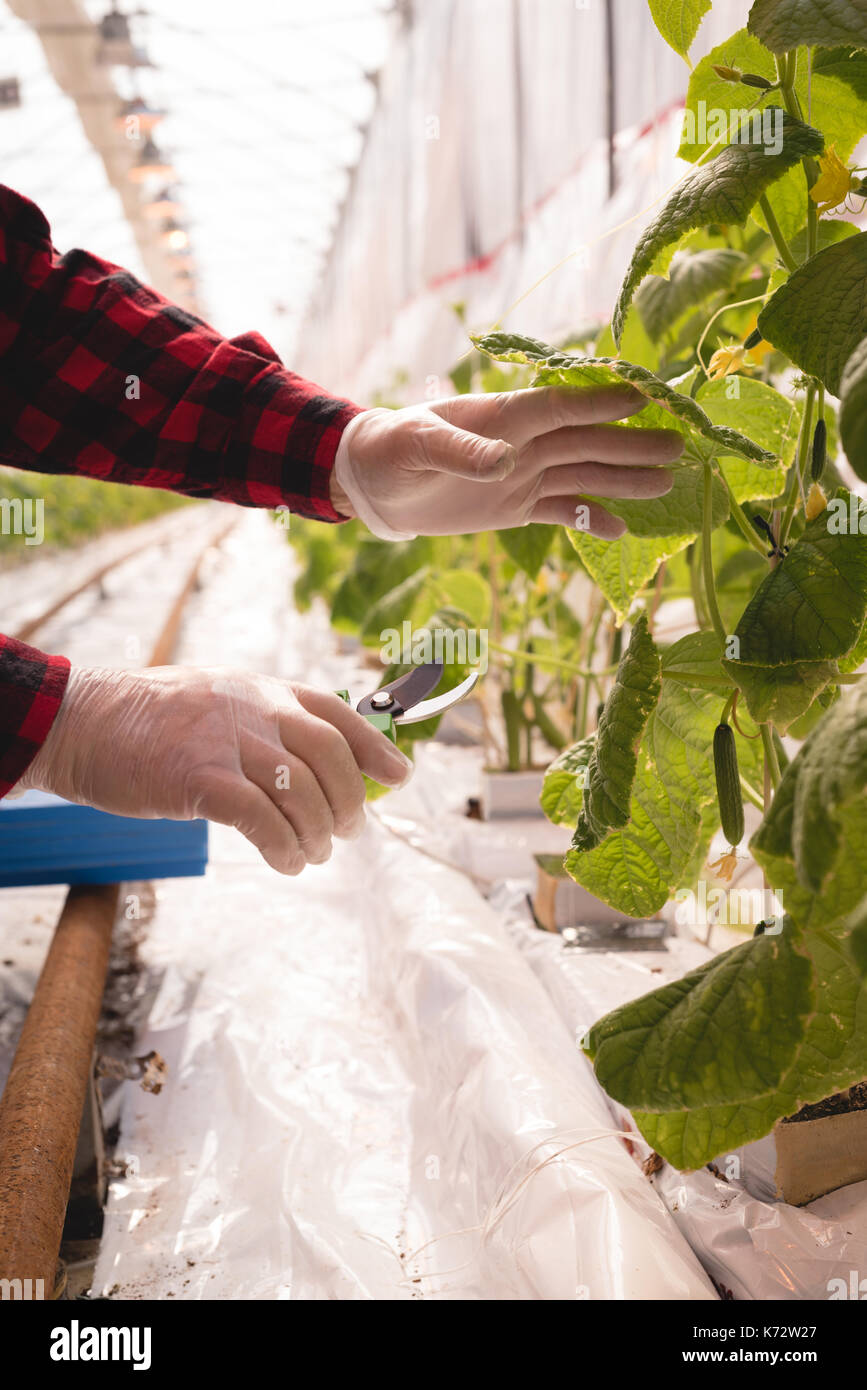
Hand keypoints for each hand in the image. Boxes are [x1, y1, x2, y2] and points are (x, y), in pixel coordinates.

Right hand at [19, 665, 412, 874]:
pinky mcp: (198, 777)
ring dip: (316, 832)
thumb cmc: (153, 721)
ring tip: (313, 854)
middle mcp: (253, 708)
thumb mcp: (220, 701)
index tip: (399, 778)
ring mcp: (226, 740)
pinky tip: (288, 862)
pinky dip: (283, 846)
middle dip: (349, 799)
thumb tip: (318, 765)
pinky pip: (261, 818)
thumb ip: (266, 722)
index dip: (374, 748)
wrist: (84, 721)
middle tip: (348, 832)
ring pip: (300, 790)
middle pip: (329, 754)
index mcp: (263, 687)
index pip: (336, 713)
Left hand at [330, 386, 682, 538]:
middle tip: (680, 445)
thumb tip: (504, 460)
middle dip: (632, 442)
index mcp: (501, 417)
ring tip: (668, 482)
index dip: (600, 402)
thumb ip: (459, 453)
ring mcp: (524, 473)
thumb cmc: (389, 450)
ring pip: (583, 474)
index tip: (644, 397)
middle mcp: (522, 442)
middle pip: (586, 440)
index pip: (560, 406)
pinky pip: (562, 510)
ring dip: (624, 478)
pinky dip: (590, 518)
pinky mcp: (517, 505)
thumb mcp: (415, 448)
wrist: (374, 484)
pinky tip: (622, 528)